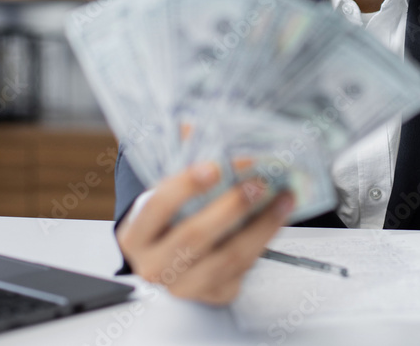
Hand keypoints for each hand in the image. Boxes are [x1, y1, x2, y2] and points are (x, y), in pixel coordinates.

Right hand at [116, 163, 293, 304]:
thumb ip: (180, 156)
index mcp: (136, 233)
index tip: (216, 166)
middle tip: (260, 180)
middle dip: (232, 206)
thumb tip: (201, 124)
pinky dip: (265, 240)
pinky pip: (243, 268)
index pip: (157, 206)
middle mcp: (154, 265)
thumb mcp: (167, 188)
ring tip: (283, 197)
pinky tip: (279, 216)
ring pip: (227, 257)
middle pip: (194, 235)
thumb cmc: (172, 217)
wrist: (174, 260)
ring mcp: (184, 286)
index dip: (186, 185)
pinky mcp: (213, 295)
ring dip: (261, 225)